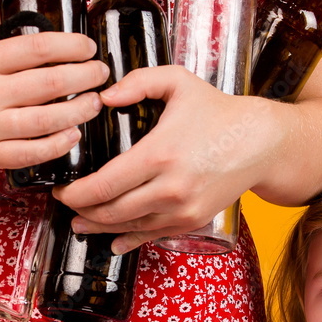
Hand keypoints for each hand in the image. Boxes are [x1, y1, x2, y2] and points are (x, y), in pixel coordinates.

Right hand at [0, 0, 109, 175]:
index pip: (34, 48)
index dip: (69, 46)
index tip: (88, 46)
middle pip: (47, 83)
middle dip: (84, 77)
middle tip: (101, 72)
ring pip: (44, 121)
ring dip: (78, 111)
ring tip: (95, 102)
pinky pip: (30, 153)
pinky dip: (57, 144)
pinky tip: (73, 134)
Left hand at [53, 65, 275, 252]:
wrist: (260, 142)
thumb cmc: (217, 111)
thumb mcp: (178, 81)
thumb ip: (137, 82)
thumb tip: (104, 97)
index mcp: (160, 155)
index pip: (103, 186)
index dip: (75, 193)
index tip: (62, 189)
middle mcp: (170, 189)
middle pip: (110, 212)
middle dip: (81, 212)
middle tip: (66, 204)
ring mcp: (182, 209)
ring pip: (128, 228)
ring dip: (99, 227)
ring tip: (80, 222)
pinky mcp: (191, 221)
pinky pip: (151, 236)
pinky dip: (128, 239)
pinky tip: (113, 240)